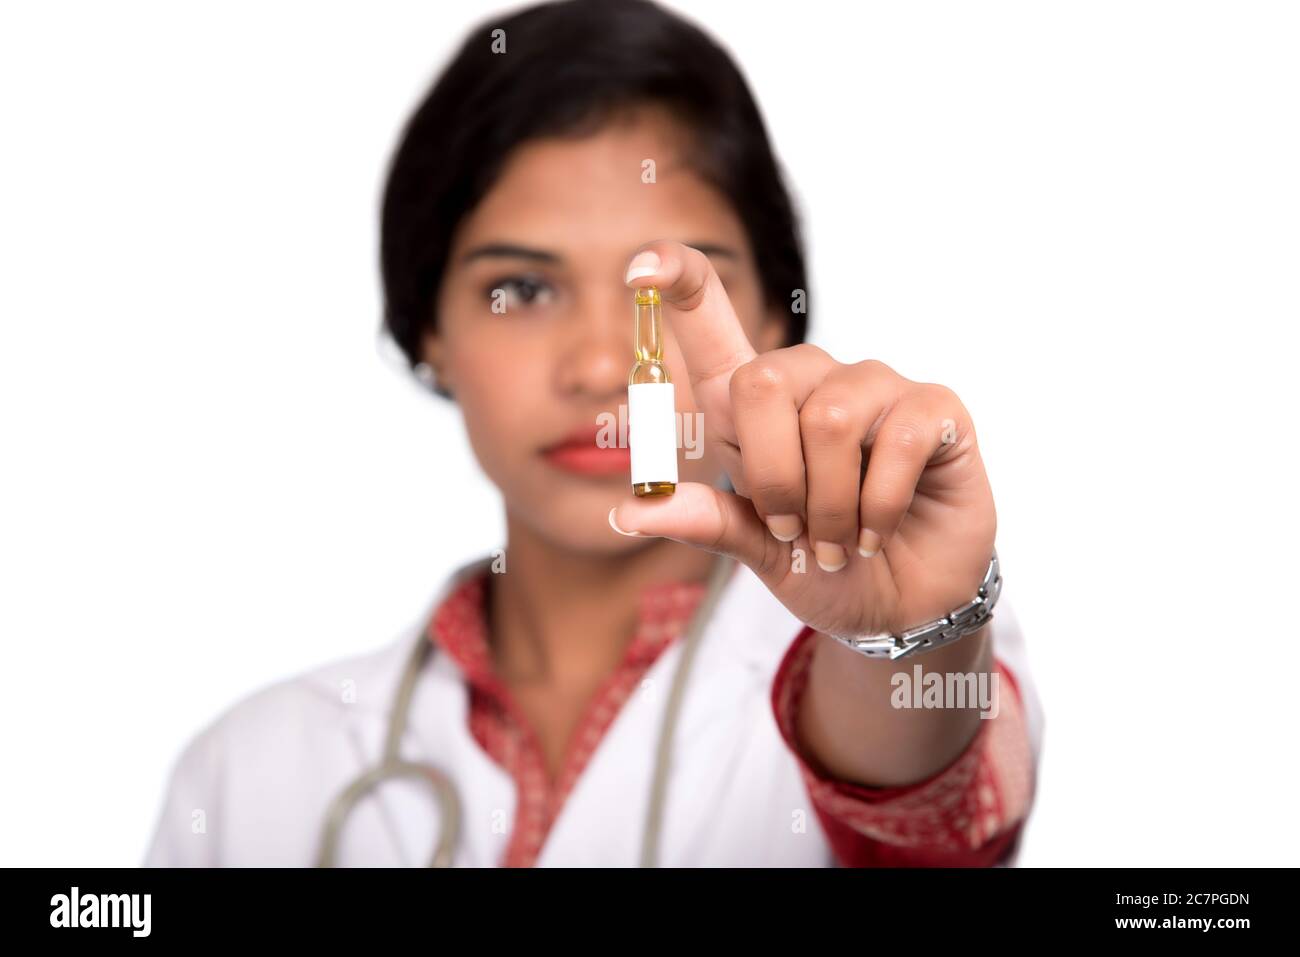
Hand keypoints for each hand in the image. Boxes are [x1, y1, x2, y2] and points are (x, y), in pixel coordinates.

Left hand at [610, 241, 996, 639]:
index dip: (679, 283)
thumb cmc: (826, 565)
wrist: (904, 604)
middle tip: (795, 529)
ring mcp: (877, 388)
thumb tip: (627, 512)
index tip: (639, 266)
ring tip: (839, 543)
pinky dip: (879, 507)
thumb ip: (707, 521)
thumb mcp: (759, 550)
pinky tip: (878, 532)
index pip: (712, 324)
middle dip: (771, 478)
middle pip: (761, 380)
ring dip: (829, 506)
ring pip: (828, 420)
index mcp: (757, 405)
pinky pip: (897, 442)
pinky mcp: (936, 408)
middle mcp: (815, 380)